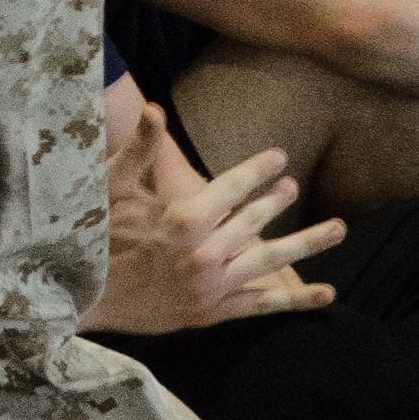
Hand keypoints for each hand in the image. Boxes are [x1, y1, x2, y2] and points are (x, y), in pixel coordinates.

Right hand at [90, 122, 339, 334]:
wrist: (79, 297)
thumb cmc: (92, 237)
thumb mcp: (112, 188)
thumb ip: (141, 150)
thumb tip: (155, 108)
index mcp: (184, 219)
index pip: (233, 187)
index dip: (258, 170)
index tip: (279, 157)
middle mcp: (206, 252)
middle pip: (254, 221)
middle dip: (277, 201)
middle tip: (295, 186)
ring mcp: (212, 285)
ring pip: (270, 261)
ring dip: (307, 244)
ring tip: (339, 229)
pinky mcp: (212, 311)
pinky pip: (261, 305)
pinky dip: (294, 300)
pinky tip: (326, 294)